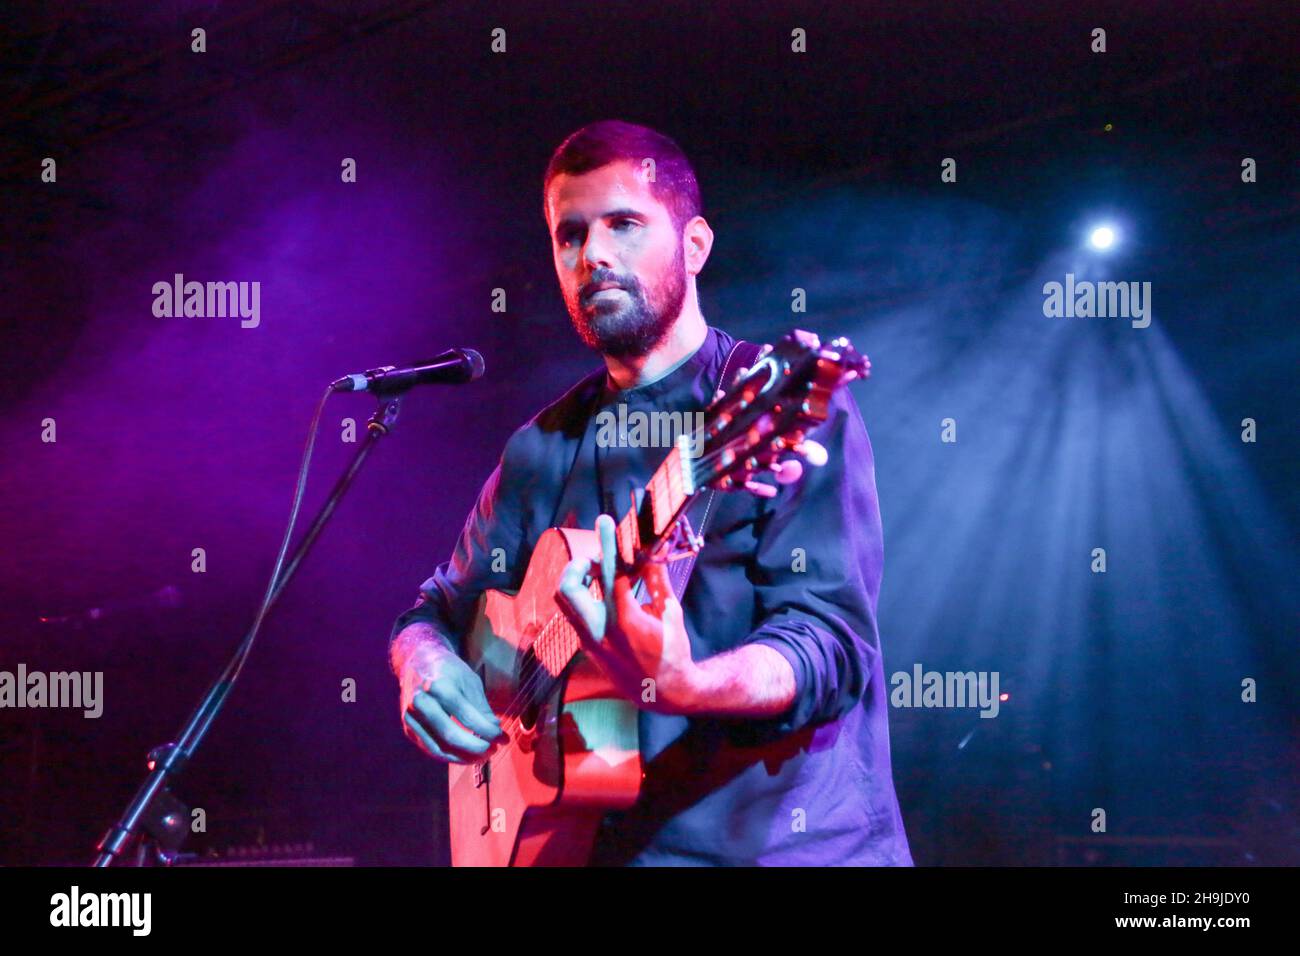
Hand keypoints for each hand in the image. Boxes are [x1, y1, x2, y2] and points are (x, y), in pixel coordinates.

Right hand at [397, 630, 506, 762]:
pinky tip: (467, 756)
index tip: (502, 737)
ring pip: (439, 748)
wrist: (418, 662)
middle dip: (475, 747)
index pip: (466, 716)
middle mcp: (420, 702)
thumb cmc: (449, 671)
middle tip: (493, 749)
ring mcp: (411, 717)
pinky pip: (431, 749)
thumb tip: (495, 732)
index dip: (487, 731)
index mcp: (438, 686)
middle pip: (450, 735)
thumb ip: (481, 708)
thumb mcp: (470, 681)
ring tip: (483, 756)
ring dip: (464, 757)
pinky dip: (451, 756)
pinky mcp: (408, 729)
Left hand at [556, 514, 703, 714]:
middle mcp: (600, 629)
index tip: (604, 519)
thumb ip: (657, 581)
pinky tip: (602, 596)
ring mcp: (589, 640)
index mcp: (624, 618)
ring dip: (577, 581)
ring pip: (564, 601)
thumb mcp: (670, 613)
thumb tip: (650, 553)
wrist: (662, 693)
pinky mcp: (586, 647)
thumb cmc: (672, 652)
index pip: (611, 571)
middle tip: (596, 559)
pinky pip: (574, 615)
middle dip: (579, 564)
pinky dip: (584, 598)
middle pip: (569, 586)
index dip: (608, 542)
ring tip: (598, 575)